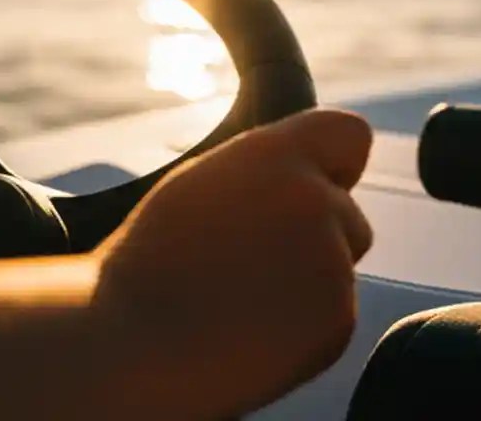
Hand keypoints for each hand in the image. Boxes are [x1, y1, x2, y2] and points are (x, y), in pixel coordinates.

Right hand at [93, 109, 372, 417]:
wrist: (131, 344)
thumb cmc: (149, 268)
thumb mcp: (200, 188)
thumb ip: (263, 174)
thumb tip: (314, 180)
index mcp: (271, 156)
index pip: (349, 134)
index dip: (335, 165)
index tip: (313, 188)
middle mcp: (312, 199)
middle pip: (348, 217)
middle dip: (316, 239)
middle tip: (246, 266)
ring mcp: (331, 261)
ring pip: (338, 271)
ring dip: (305, 287)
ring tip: (235, 303)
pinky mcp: (337, 319)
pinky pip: (333, 319)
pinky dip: (302, 332)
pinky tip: (248, 335)